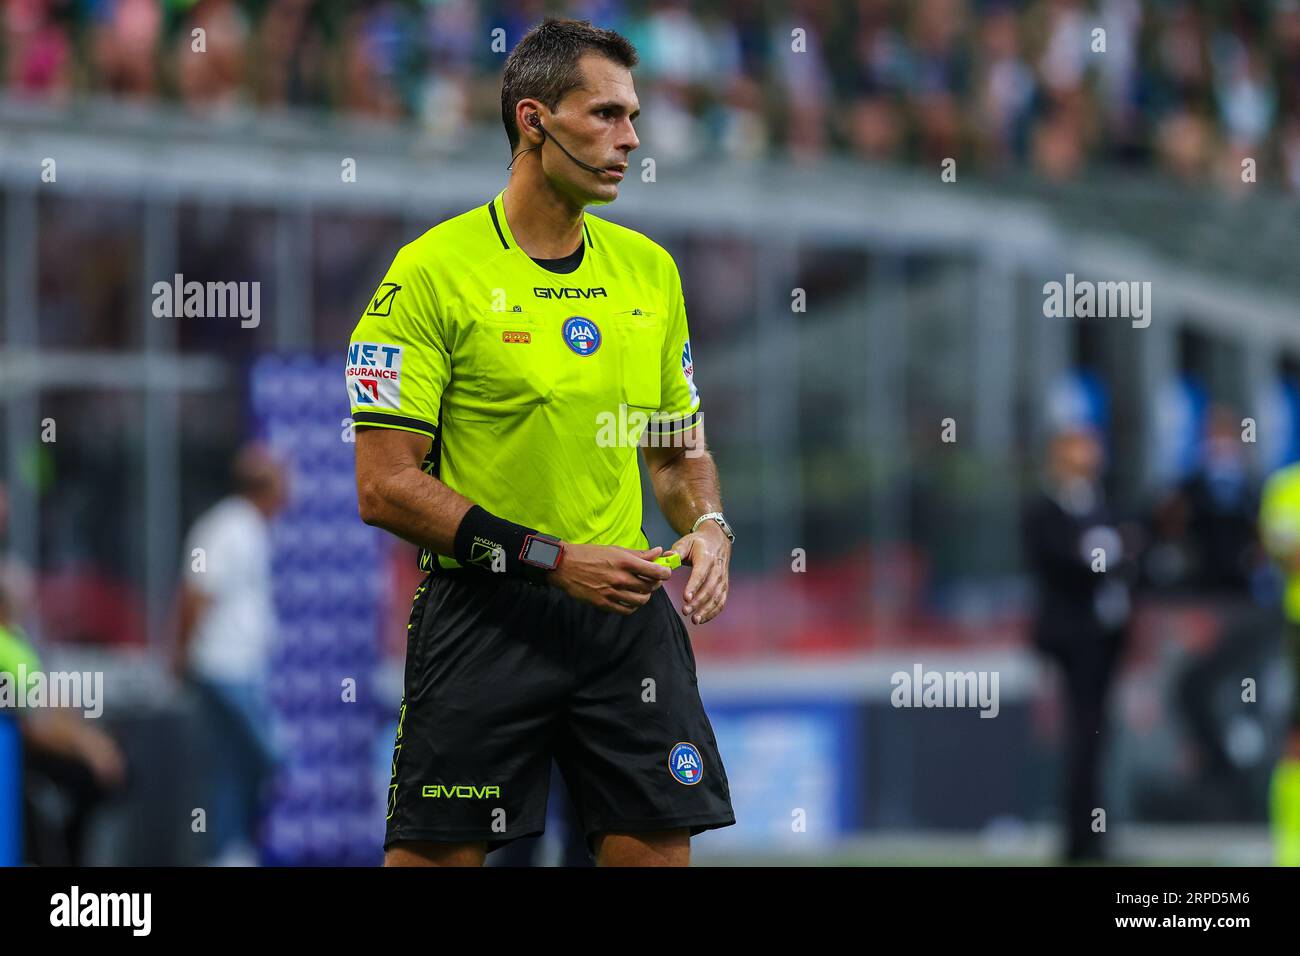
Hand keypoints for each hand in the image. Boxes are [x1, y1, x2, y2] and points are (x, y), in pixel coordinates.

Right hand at [547, 543, 671, 614]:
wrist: (565, 566)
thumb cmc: (590, 554)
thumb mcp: (615, 549)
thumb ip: (638, 553)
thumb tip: (658, 551)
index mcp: (624, 562)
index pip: (654, 571)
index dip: (665, 573)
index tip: (666, 572)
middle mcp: (620, 578)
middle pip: (649, 587)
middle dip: (656, 584)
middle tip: (654, 581)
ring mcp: (611, 592)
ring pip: (640, 600)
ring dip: (645, 596)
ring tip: (642, 591)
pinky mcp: (603, 604)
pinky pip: (626, 610)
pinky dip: (633, 606)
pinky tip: (630, 599)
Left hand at [670, 522, 730, 624]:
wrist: (716, 540)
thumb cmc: (697, 543)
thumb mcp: (685, 542)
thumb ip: (676, 552)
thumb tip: (666, 558)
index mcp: (707, 557)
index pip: (701, 573)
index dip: (694, 586)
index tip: (685, 598)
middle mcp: (717, 569)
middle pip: (709, 588)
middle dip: (698, 602)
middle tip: (685, 611)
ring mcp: (722, 578)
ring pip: (717, 597)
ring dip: (706, 610)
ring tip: (694, 619)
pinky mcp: (724, 586)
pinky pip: (721, 601)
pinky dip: (713, 612)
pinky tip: (702, 619)